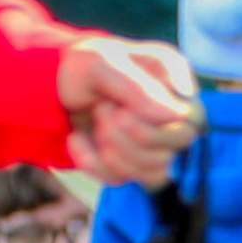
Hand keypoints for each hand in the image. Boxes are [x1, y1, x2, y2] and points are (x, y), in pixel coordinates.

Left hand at [59, 36, 198, 184]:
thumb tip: (176, 116)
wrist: (51, 86)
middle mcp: (174, 114)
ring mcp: (156, 143)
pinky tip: (77, 139)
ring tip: (93, 123)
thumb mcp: (99, 63)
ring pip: (156, 170)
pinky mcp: (132, 164)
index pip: (190, 117)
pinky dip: (92, 162)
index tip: (117, 106)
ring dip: (113, 150)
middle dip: (131, 134)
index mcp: (174, 81)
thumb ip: (137, 88)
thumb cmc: (81, 67)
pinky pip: (122, 179)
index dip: (152, 120)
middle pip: (178, 144)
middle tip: (100, 110)